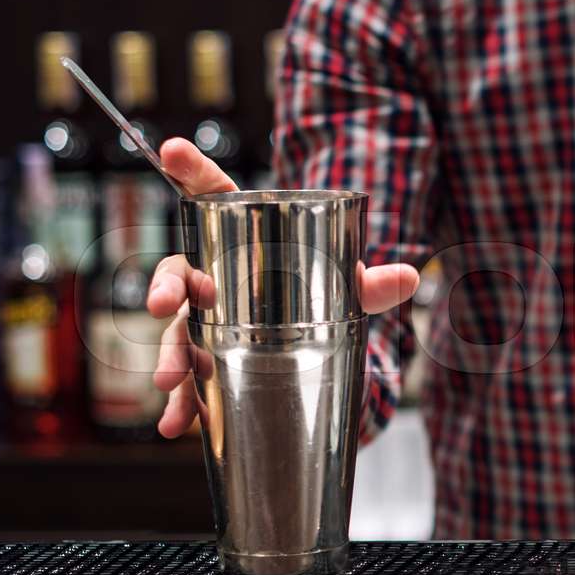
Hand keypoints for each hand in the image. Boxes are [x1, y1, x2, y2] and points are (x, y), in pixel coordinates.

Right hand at [145, 138, 420, 437]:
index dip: (191, 170)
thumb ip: (372, 284)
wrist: (316, 342)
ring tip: (168, 382)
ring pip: (176, 332)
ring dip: (169, 356)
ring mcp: (204, 319)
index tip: (169, 147)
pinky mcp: (207, 361)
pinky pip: (187, 383)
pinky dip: (179, 408)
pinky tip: (175, 428)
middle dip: (166, 287)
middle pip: (179, 272)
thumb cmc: (320, 293)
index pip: (213, 196)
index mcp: (243, 237)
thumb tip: (411, 277)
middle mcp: (214, 275)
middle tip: (163, 304)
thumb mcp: (348, 287)